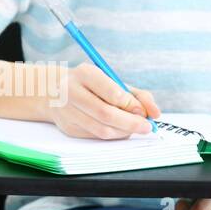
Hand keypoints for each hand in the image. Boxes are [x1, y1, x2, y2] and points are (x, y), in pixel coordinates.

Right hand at [42, 63, 160, 138]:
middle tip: (147, 127)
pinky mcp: (68, 127)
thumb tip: (154, 113)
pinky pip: (96, 136)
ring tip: (133, 128)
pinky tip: (117, 129)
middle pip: (106, 113)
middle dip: (131, 123)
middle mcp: (71, 90)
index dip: (131, 105)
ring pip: (102, 129)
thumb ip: (138, 95)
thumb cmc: (94, 86)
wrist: (56, 91)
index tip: (144, 112)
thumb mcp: (114, 82)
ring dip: (123, 132)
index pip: (112, 92)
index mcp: (84, 73)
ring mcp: (66, 110)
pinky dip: (112, 135)